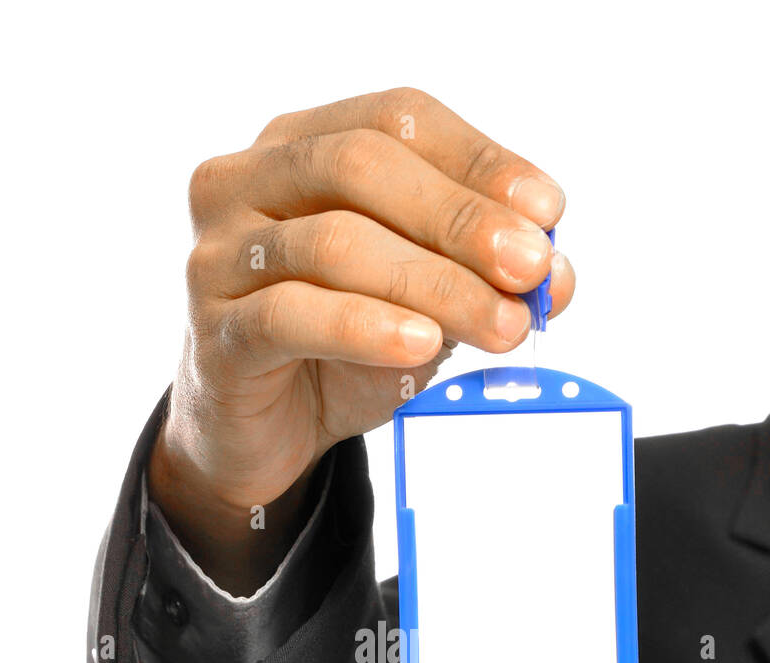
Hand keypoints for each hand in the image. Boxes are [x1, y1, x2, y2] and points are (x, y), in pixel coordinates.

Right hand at [149, 88, 573, 592]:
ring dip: (432, 283)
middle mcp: (247, 182)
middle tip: (528, 268)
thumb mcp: (425, 303)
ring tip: (498, 324)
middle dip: (460, 218)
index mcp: (300, 146)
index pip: (394, 120)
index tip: (548, 211)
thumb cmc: (341, 349)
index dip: (477, 160)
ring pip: (332, 243)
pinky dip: (365, 327)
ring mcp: (219, 256)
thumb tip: (555, 274)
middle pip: (361, 166)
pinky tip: (420, 344)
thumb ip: (481, 277)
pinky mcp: (215, 332)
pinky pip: (290, 316)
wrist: (268, 435)